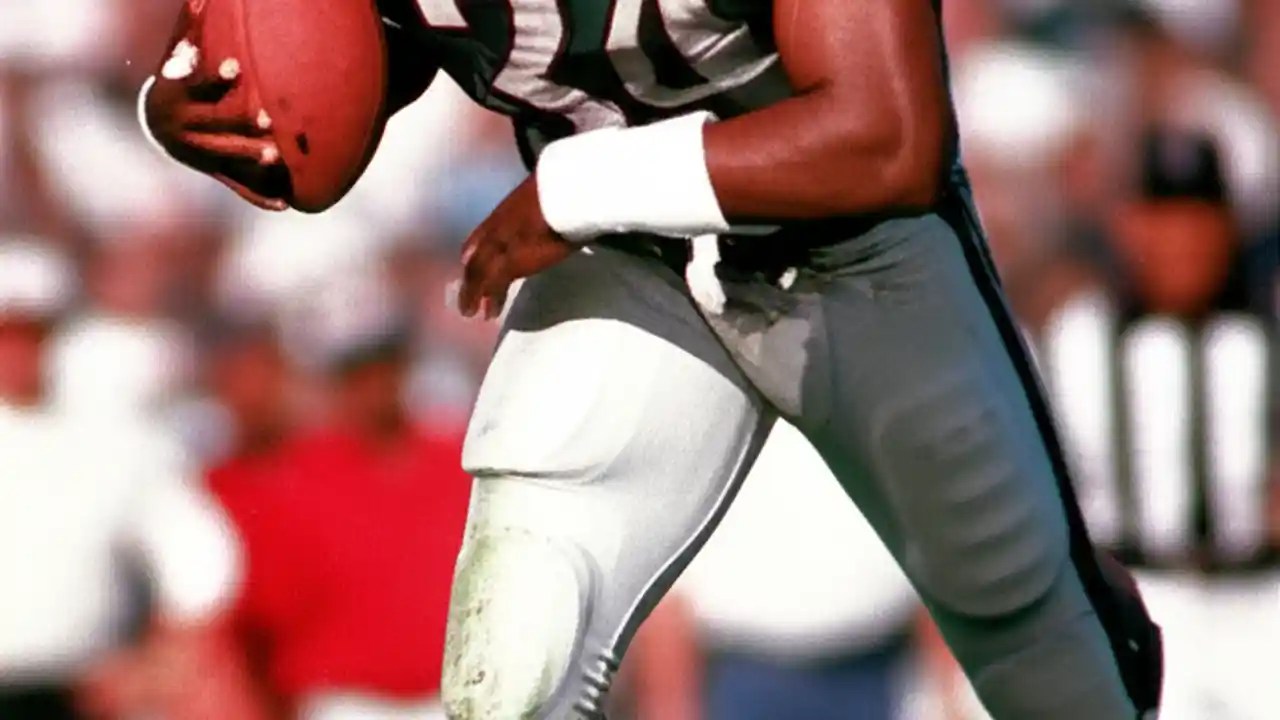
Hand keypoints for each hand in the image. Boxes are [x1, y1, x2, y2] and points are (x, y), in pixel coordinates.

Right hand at [144, 38, 288, 210]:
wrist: (154, 128)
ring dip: (250, 156)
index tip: (238, 66)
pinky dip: (259, 196)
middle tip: (268, 118)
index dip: (216, 78)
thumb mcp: (176, 59)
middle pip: (214, 125)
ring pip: (225, 156)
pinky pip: (237, 186)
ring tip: (275, 156)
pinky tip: (284, 204)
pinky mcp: (213, 171)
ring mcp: (199, 152)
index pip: (196, 86)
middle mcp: (186, 128)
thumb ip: (190, 33)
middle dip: (240, 122)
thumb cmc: (175, 84)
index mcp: (176, 97)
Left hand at [458, 174, 575, 318]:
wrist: (566, 192)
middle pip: (475, 257)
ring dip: (473, 292)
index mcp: (505, 211)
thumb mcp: (547, 193)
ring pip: (478, 273)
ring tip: (471, 311)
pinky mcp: (511, 263)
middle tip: (465, 297)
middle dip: (470, 277)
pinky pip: (494, 285)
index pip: (480, 236)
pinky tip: (489, 314)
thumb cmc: (565, 188)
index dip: (474, 252)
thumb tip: (552, 211)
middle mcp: (497, 228)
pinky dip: (491, 300)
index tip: (469, 264)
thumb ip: (541, 205)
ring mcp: (500, 245)